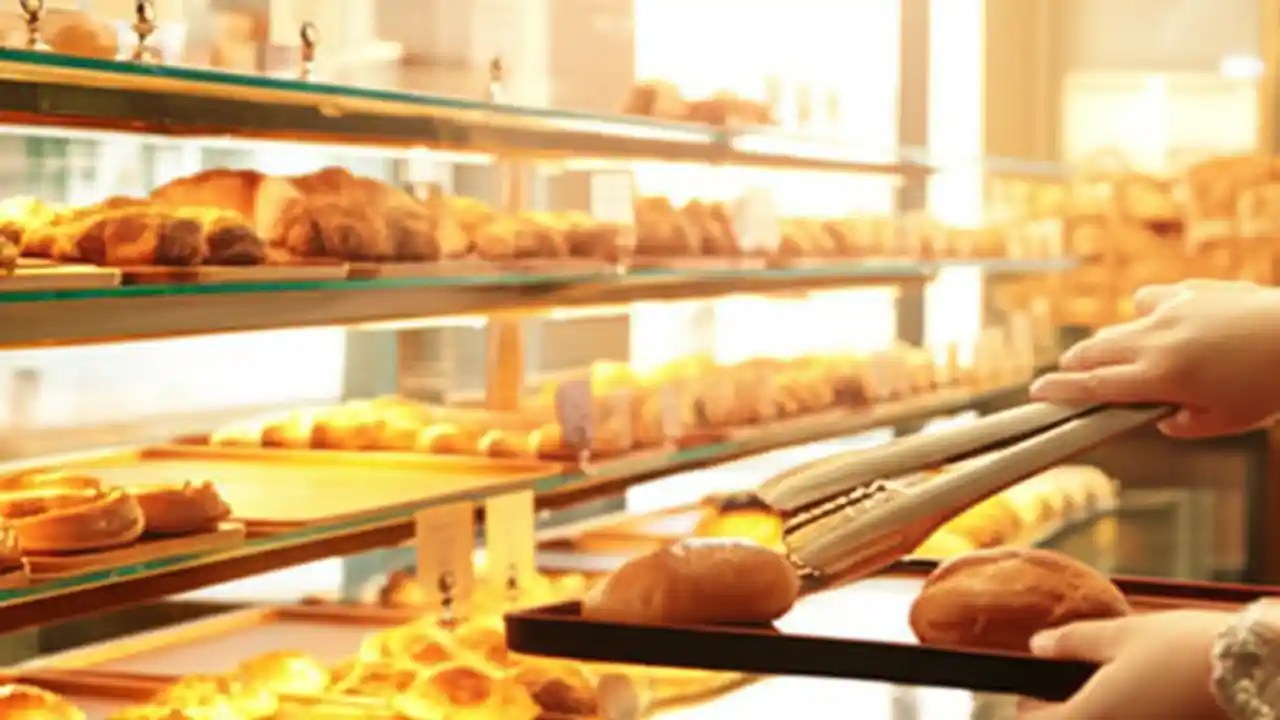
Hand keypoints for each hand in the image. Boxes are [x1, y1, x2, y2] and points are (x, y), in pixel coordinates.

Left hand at [1018, 611, 1231, 719]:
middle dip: (1067, 715)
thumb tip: (1038, 645)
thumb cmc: (1185, 651)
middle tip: (1072, 694)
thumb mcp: (1122, 635)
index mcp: (1090, 717)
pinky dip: (1130, 718)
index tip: (1035, 692)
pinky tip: (1144, 706)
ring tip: (1113, 696)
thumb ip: (1073, 642)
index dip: (1030, 709)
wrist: (1259, 675)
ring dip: (1103, 716)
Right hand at [1030, 279, 1279, 437]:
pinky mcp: (1188, 291)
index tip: (1037, 392)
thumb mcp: (1227, 421)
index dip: (1060, 390)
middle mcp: (1156, 340)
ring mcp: (1170, 310)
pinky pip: (1150, 301)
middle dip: (1075, 364)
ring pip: (1118, 325)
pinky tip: (1169, 324)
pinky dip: (1148, 315)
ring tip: (1127, 356)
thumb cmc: (1270, 384)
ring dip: (1111, 344)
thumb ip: (1185, 424)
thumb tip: (1162, 419)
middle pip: (1093, 350)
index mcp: (1160, 377)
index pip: (1094, 384)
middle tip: (1069, 375)